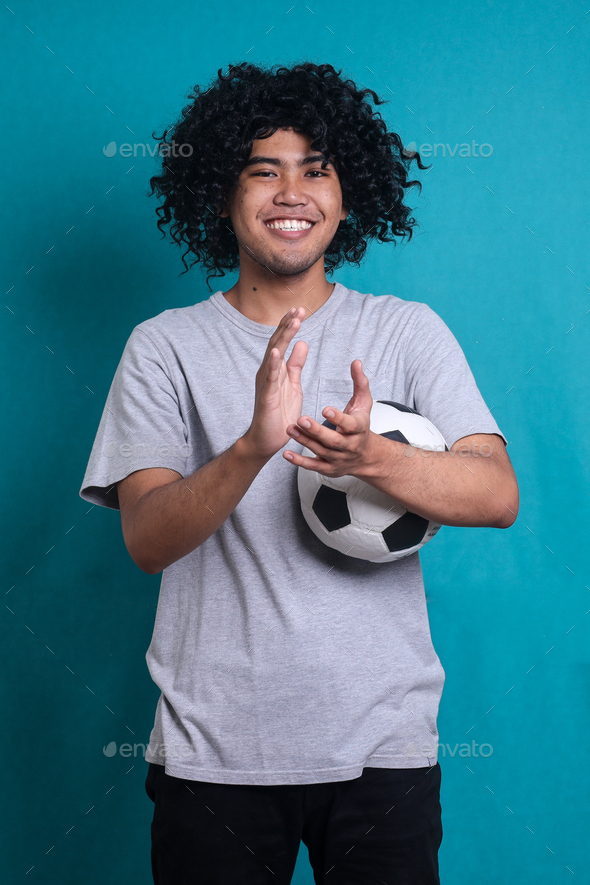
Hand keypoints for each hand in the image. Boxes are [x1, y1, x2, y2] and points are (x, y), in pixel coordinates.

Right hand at [242, 306, 308, 459]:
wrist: (267, 439)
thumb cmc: (279, 413)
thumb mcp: (293, 384)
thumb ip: (296, 364)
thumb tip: (302, 343)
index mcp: (276, 368)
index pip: (282, 341)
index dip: (290, 326)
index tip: (300, 310)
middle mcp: (268, 372)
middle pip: (277, 343)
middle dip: (287, 325)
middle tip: (298, 309)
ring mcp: (265, 383)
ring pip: (274, 355)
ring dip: (283, 338)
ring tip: (292, 322)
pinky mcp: (266, 396)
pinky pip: (269, 378)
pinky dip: (273, 364)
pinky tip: (277, 352)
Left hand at [284, 359, 375, 476]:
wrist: (366, 456)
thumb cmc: (361, 426)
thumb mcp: (364, 404)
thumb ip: (359, 383)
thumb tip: (356, 362)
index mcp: (358, 429)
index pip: (349, 424)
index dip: (337, 418)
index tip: (325, 409)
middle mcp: (349, 446)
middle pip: (332, 440)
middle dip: (317, 431)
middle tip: (302, 419)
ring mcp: (338, 459)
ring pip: (320, 451)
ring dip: (304, 441)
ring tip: (290, 428)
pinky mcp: (328, 468)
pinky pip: (313, 466)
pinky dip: (299, 461)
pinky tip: (287, 453)